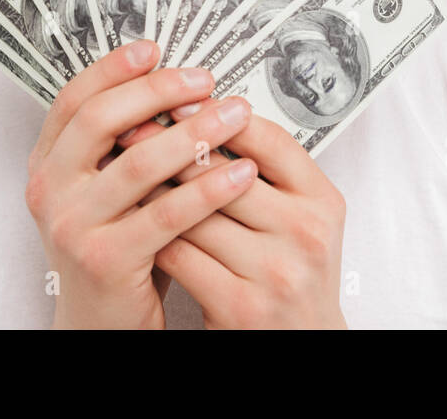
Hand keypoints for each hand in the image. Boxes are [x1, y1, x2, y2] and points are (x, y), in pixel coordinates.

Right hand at [24, 38, 258, 328]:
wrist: (101, 324)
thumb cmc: (119, 247)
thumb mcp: (109, 190)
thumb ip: (124, 144)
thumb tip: (176, 83)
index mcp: (47, 164)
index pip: (73, 100)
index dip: (113, 70)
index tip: (154, 49)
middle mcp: (49, 191)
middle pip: (100, 120)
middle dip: (157, 92)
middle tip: (205, 80)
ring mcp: (72, 226)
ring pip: (137, 165)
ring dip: (193, 134)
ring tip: (236, 114)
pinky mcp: (105, 260)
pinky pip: (166, 215)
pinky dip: (209, 189)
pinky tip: (243, 173)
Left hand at [119, 103, 348, 328]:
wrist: (301, 346)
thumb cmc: (289, 275)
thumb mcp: (298, 220)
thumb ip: (267, 175)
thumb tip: (203, 116)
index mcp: (322, 201)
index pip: (267, 139)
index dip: (218, 114)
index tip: (180, 98)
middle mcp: (305, 233)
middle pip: (223, 171)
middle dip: (170, 147)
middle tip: (132, 128)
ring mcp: (274, 271)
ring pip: (192, 212)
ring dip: (153, 190)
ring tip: (123, 171)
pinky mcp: (239, 305)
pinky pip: (179, 254)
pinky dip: (152, 234)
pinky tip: (135, 222)